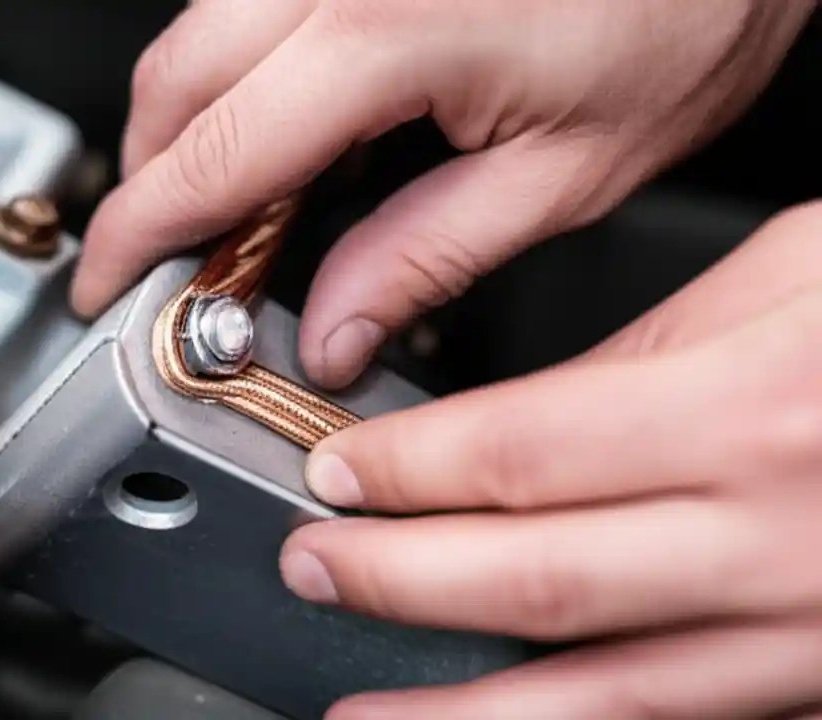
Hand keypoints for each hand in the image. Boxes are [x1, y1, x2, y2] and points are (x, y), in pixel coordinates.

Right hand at [71, 0, 813, 387]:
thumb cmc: (689, 4)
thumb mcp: (568, 169)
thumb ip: (426, 255)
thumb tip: (334, 332)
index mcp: (388, 30)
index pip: (212, 157)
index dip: (142, 234)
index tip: (108, 285)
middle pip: (173, 84)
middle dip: (149, 182)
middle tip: (173, 260)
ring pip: (195, 33)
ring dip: (188, 125)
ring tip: (235, 206)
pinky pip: (246, 3)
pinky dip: (233, 73)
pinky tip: (282, 125)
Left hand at [279, 201, 821, 718]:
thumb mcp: (796, 278)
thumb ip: (649, 353)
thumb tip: (514, 418)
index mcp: (759, 411)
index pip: (524, 452)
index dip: (408, 470)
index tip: (335, 474)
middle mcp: (784, 538)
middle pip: (538, 578)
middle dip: (398, 581)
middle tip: (314, 570)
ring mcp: (814, 634)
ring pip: (608, 698)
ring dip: (466, 713)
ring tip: (363, 714)